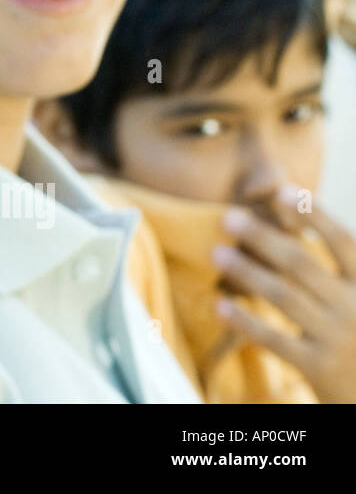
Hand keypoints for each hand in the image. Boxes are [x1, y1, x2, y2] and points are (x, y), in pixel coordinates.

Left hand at [212, 183, 355, 402]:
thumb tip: (301, 219)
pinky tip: (219, 306)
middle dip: (264, 238)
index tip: (283, 191)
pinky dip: (246, 322)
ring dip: (247, 272)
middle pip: (303, 265)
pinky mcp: (319, 368)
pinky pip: (275, 340)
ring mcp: (338, 339)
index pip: (344, 243)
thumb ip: (340, 271)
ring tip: (216, 253)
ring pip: (284, 297)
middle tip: (229, 217)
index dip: (315, 216)